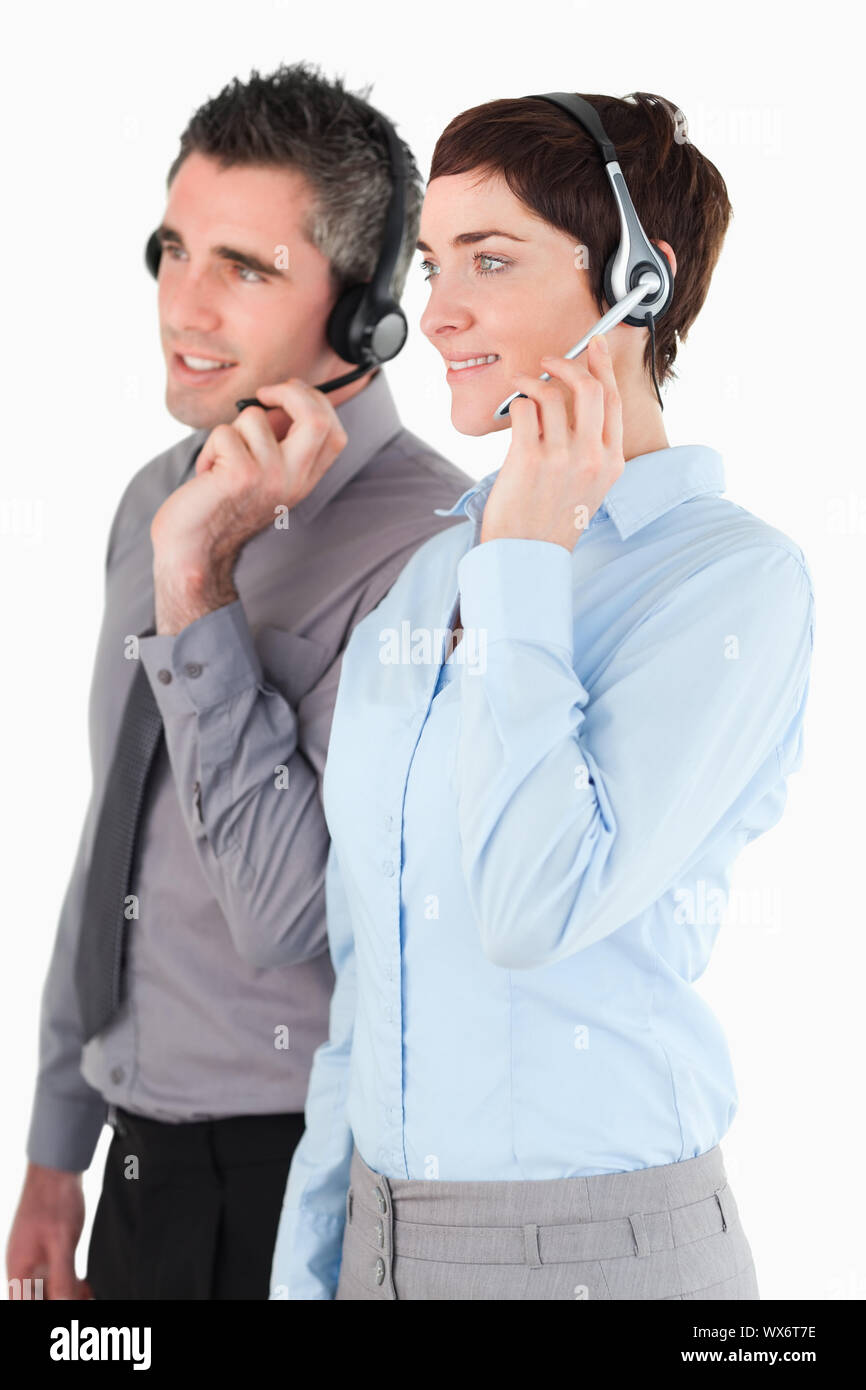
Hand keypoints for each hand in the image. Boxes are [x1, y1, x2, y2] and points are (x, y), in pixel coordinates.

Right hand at [6, 1163, 91, 1299]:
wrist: (57, 1168)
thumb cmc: (53, 1201)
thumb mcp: (61, 1242)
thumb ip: (62, 1278)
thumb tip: (64, 1304)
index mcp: (19, 1271)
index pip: (24, 1305)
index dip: (43, 1309)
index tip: (67, 1307)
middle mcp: (24, 1268)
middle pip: (38, 1299)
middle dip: (59, 1303)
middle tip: (83, 1301)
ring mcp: (35, 1258)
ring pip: (48, 1289)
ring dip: (67, 1296)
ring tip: (88, 1296)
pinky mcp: (48, 1249)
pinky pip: (57, 1275)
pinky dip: (70, 1283)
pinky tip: (86, 1285)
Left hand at [150, 377, 347, 632]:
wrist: (195, 551)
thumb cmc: (221, 508)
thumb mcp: (263, 475)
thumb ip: (279, 442)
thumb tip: (278, 401)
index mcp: (304, 479)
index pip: (334, 431)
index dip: (315, 401)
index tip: (286, 395)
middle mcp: (294, 480)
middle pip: (317, 417)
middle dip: (290, 391)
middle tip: (264, 395)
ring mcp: (270, 477)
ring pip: (253, 417)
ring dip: (228, 432)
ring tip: (221, 462)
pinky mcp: (242, 475)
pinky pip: (223, 433)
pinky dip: (209, 449)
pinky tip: (208, 475)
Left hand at [480, 333, 623, 550]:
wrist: (526, 555)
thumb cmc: (550, 520)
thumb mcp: (588, 487)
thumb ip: (591, 448)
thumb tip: (576, 399)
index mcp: (611, 463)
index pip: (613, 401)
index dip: (603, 366)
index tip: (594, 345)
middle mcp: (591, 458)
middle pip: (589, 388)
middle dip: (567, 364)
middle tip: (547, 362)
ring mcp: (561, 458)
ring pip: (551, 395)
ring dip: (531, 382)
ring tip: (520, 387)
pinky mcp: (529, 459)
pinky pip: (524, 410)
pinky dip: (516, 404)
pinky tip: (512, 413)